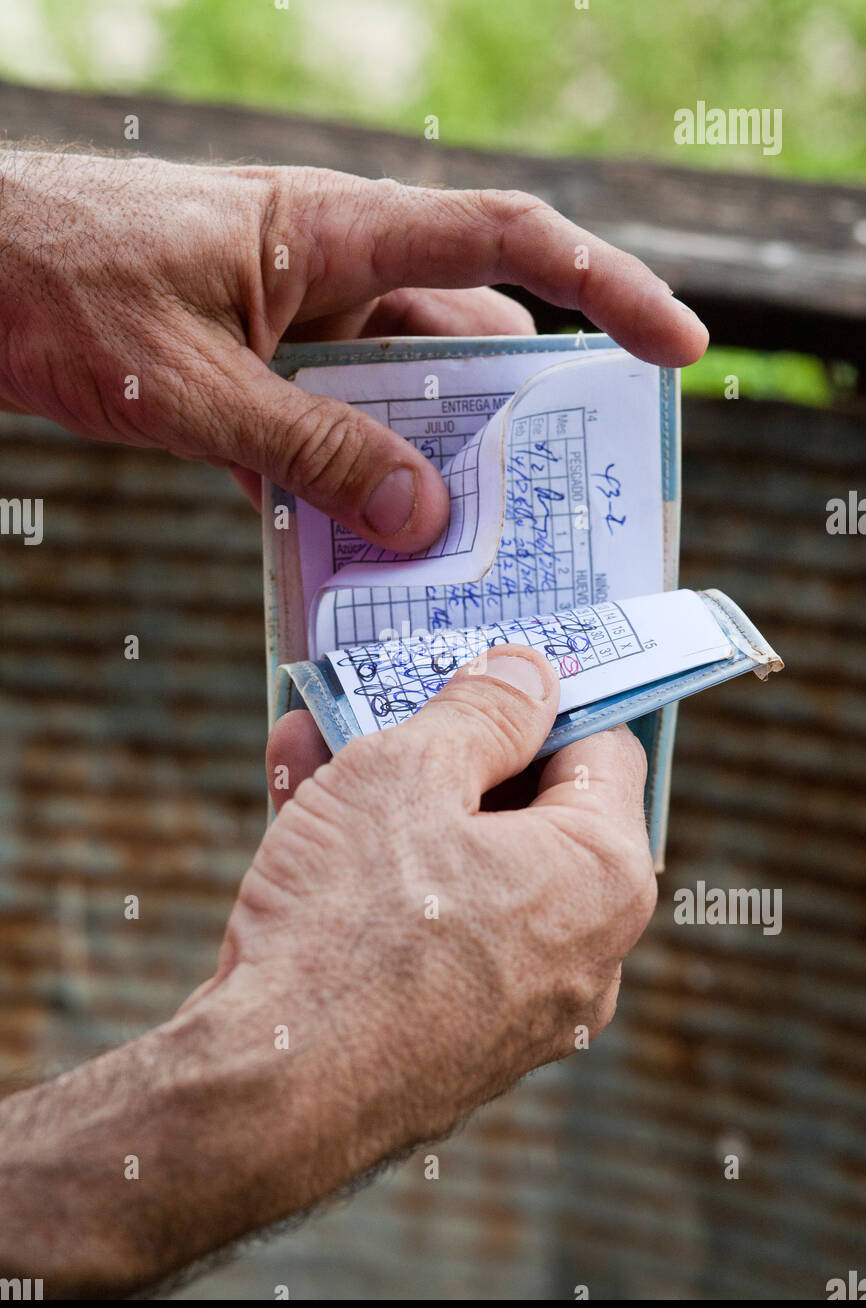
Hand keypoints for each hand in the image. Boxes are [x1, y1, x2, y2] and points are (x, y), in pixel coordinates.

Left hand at [0, 150, 706, 547]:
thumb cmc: (61, 283)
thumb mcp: (193, 381)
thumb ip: (310, 451)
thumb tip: (424, 515)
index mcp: (339, 232)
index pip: (508, 242)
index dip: (608, 290)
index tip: (675, 348)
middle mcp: (334, 270)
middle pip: (466, 340)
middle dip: (515, 420)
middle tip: (557, 504)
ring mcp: (296, 321)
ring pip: (398, 400)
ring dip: (423, 471)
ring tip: (455, 555)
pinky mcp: (255, 366)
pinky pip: (329, 430)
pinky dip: (346, 488)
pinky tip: (350, 553)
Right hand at [181, 645, 655, 1183]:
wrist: (267, 1095)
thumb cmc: (350, 927)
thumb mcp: (409, 773)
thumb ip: (481, 711)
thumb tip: (529, 673)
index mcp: (605, 878)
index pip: (599, 749)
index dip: (534, 695)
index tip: (477, 668)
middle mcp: (583, 951)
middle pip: (524, 810)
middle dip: (443, 746)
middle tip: (385, 696)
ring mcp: (518, 1003)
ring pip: (461, 863)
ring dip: (390, 794)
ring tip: (316, 734)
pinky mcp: (453, 1035)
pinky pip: (430, 923)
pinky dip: (378, 867)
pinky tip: (303, 803)